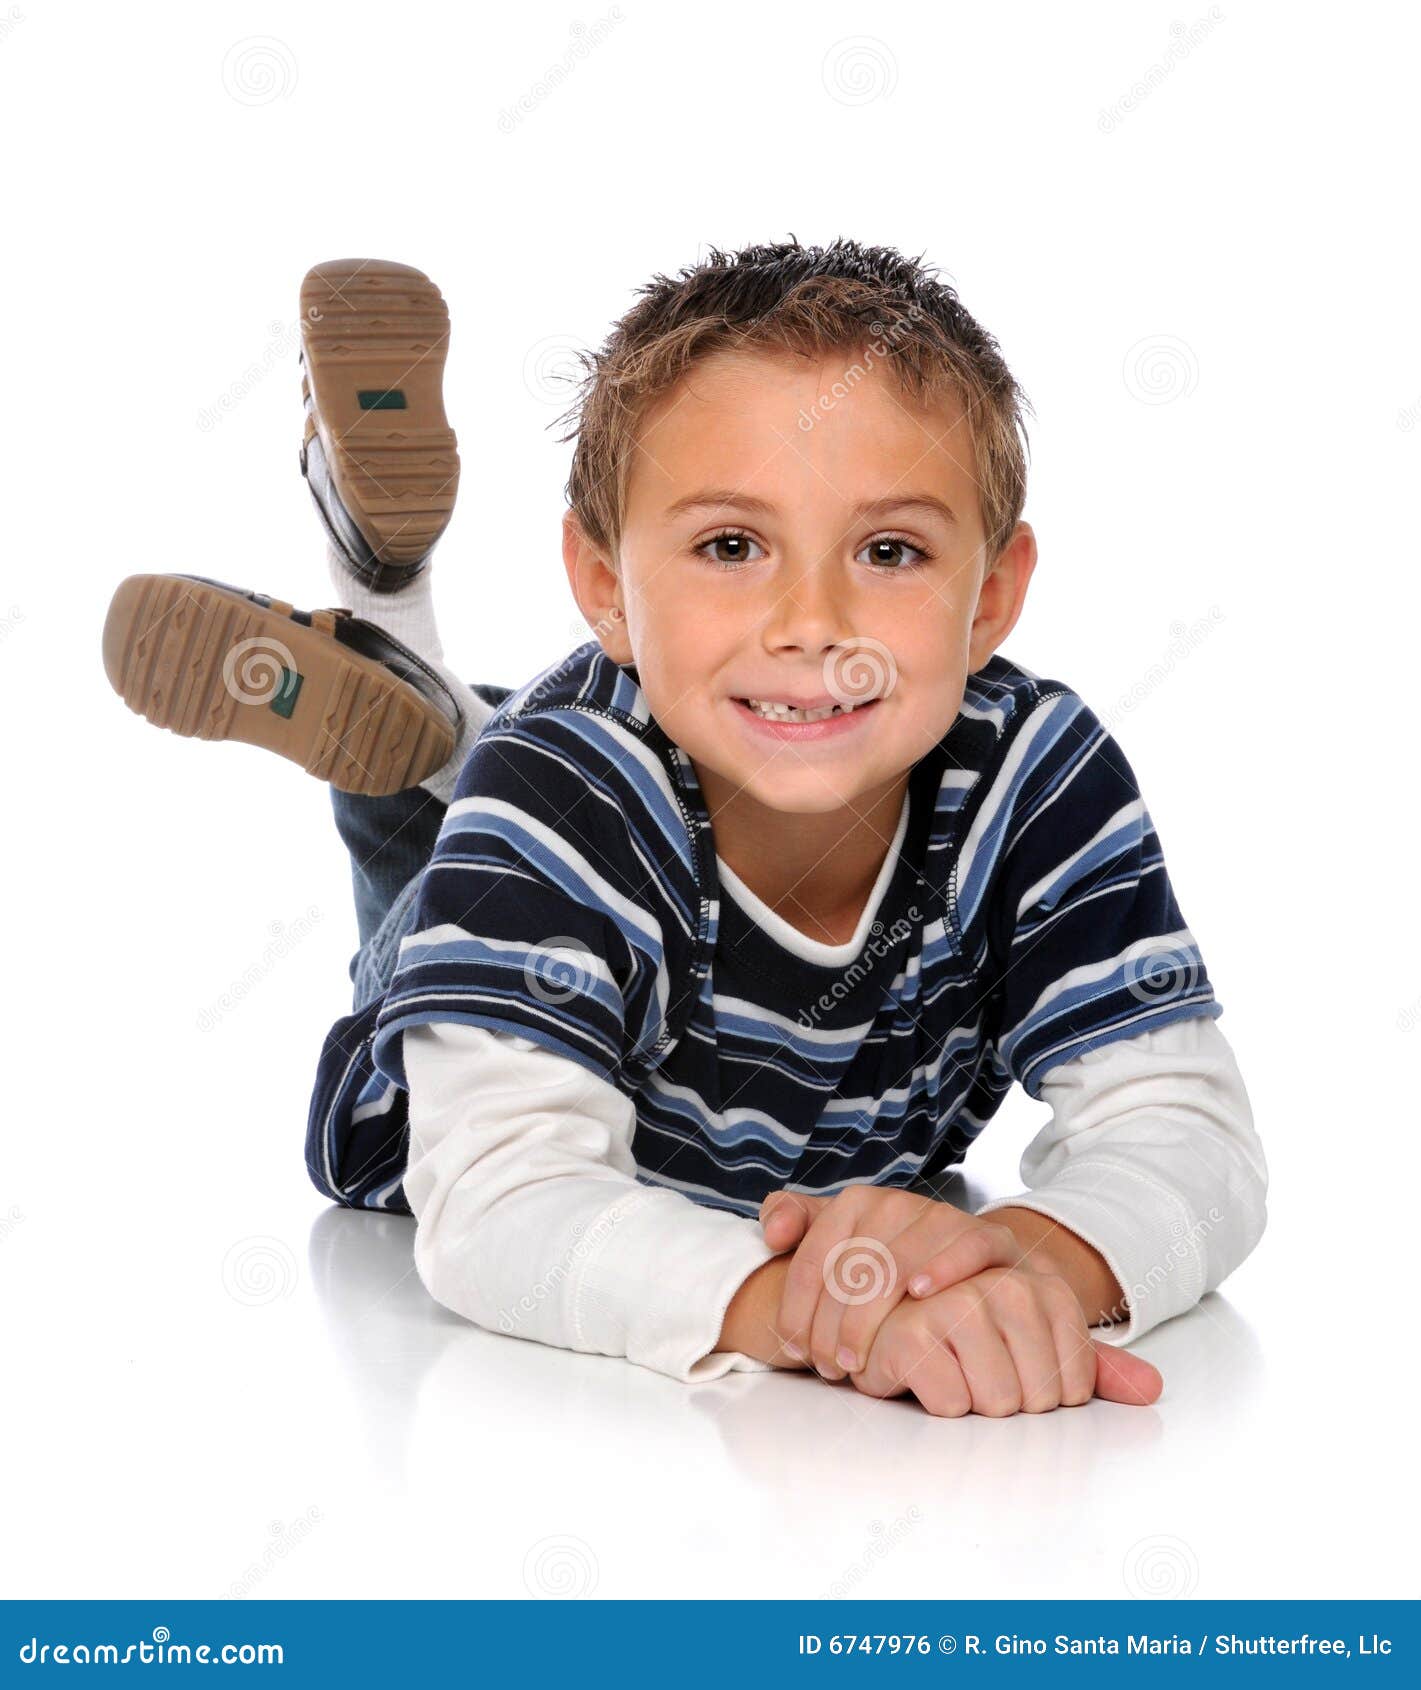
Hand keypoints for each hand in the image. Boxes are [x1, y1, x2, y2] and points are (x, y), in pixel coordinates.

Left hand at [759, 1185, 1028, 1379]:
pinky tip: (920, 1296)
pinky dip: (945, 1267)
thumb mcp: (840, 1241)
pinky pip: (967, 1246)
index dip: (798, 1309)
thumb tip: (772, 1231)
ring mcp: (942, 1218)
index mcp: (854, 1203)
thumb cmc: (889, 1261)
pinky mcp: (988, 1239)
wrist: (968, 1258)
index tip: (797, 1350)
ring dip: (872, 1317)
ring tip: (859, 1362)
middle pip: (853, 1268)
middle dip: (832, 1326)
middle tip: (829, 1368)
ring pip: (898, 1263)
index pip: (815, 1258)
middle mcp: (896, 1203)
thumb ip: (797, 1223)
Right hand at [847, 1263, 1161, 1415]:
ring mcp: (954, 1305)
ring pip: (997, 1403)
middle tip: (979, 1382)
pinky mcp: (910, 1333)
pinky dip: (938, 1405)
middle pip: (1038, 1397)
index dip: (1051, 1399)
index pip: (1076, 1383)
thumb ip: (1094, 1365)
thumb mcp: (1039, 1343)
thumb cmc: (967, 1337)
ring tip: (951, 1376)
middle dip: (1010, 1406)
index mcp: (1041, 1286)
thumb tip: (1152, 1387)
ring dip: (974, 1406)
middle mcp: (1003, 1286)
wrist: (889, 1315)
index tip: (1025, 1382)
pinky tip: (922, 1376)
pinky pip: (951, 1405)